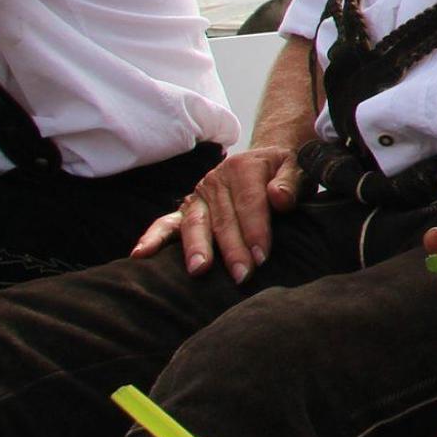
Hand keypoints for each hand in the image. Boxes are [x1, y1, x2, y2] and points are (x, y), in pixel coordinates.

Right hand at [132, 144, 301, 281]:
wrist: (266, 161)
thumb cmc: (283, 172)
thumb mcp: (296, 168)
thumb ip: (290, 182)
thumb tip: (278, 198)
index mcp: (243, 167)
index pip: (249, 203)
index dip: (256, 230)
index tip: (262, 256)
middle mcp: (216, 179)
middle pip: (223, 218)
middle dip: (232, 249)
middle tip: (242, 275)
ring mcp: (198, 195)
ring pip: (195, 223)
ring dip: (197, 248)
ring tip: (199, 270)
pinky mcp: (187, 209)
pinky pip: (167, 223)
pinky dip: (153, 237)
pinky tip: (140, 255)